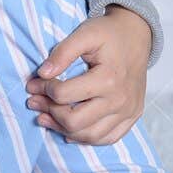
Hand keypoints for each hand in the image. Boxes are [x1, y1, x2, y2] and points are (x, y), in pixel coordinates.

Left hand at [28, 7, 151, 144]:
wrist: (137, 36)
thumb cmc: (108, 34)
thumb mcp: (84, 34)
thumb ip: (62, 52)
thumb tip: (42, 74)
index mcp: (109, 78)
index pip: (64, 95)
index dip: (43, 89)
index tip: (34, 83)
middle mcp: (120, 100)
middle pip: (74, 122)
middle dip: (49, 112)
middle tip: (35, 101)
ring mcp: (128, 111)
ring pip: (89, 136)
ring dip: (62, 128)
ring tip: (45, 116)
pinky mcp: (132, 116)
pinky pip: (107, 138)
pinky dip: (85, 137)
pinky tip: (68, 129)